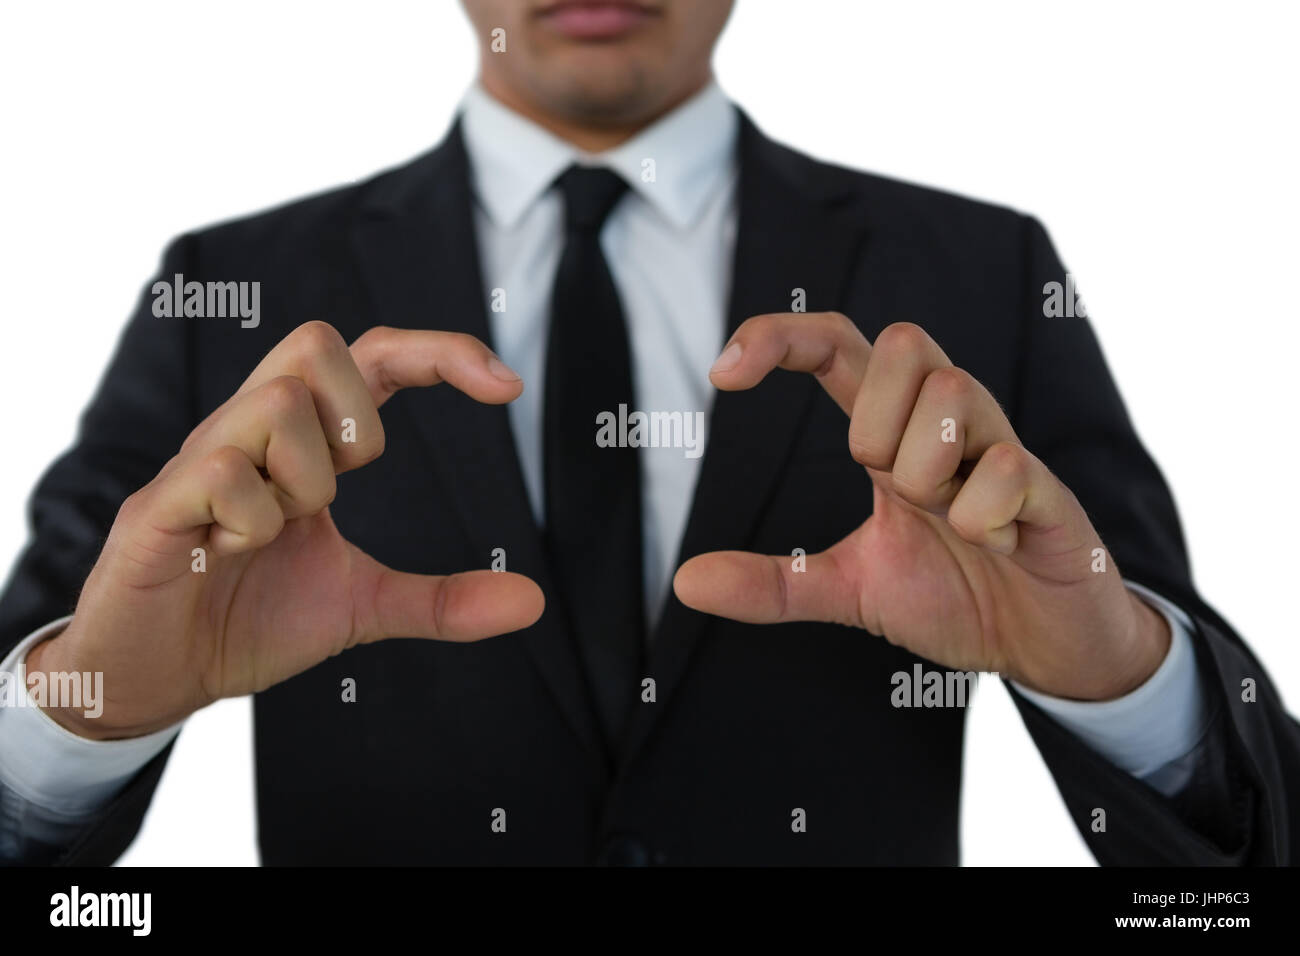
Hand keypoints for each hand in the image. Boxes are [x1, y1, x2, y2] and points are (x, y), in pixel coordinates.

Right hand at [28, 322, 543, 738]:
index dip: (439, 353)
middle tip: (338, 495)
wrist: (155, 677)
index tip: (508, 387)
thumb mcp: (362, 608)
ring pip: (274, 404)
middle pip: (315, 344)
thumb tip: (531, 601)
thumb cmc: (247, 619)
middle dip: (356, 422)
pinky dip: (250, 523)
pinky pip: (220, 471)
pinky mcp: (157, 504)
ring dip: (302, 483)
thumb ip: (441, 600)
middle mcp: (248, 432)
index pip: (371, 358)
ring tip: (272, 537)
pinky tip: (229, 556)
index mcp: (299, 444)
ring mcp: (199, 461)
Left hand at [673, 314, 1168, 700]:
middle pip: (905, 340)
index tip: (721, 376)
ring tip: (945, 524)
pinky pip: (1008, 467)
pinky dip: (980, 517)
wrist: (1045, 644)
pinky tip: (991, 547)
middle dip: (874, 419)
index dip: (779, 338)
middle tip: (885, 486)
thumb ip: (775, 583)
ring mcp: (1004, 450)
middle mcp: (949, 425)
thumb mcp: (850, 590)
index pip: (838, 344)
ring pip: (954, 390)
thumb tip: (685, 581)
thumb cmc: (956, 594)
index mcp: (895, 435)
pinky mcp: (1051, 492)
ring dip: (926, 471)